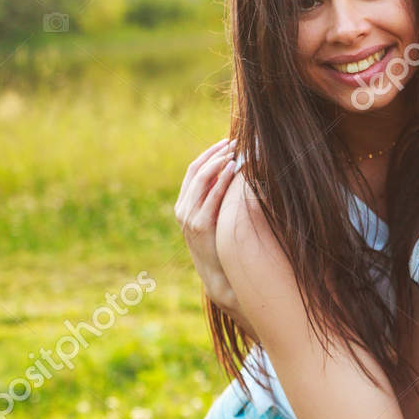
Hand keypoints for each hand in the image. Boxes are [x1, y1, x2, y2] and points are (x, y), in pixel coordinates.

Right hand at [174, 139, 244, 320]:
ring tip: (234, 151)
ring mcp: (188, 218)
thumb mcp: (217, 218)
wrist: (218, 275)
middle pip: (195, 171)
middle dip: (214, 154)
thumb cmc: (222, 245)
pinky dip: (220, 180)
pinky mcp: (199, 227)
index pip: (192, 171)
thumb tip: (236, 169)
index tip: (226, 142)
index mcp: (184, 205)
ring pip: (200, 180)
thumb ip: (219, 197)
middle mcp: (183, 209)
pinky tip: (233, 169)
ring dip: (218, 162)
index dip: (208, 154)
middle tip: (233, 142)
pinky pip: (210, 197)